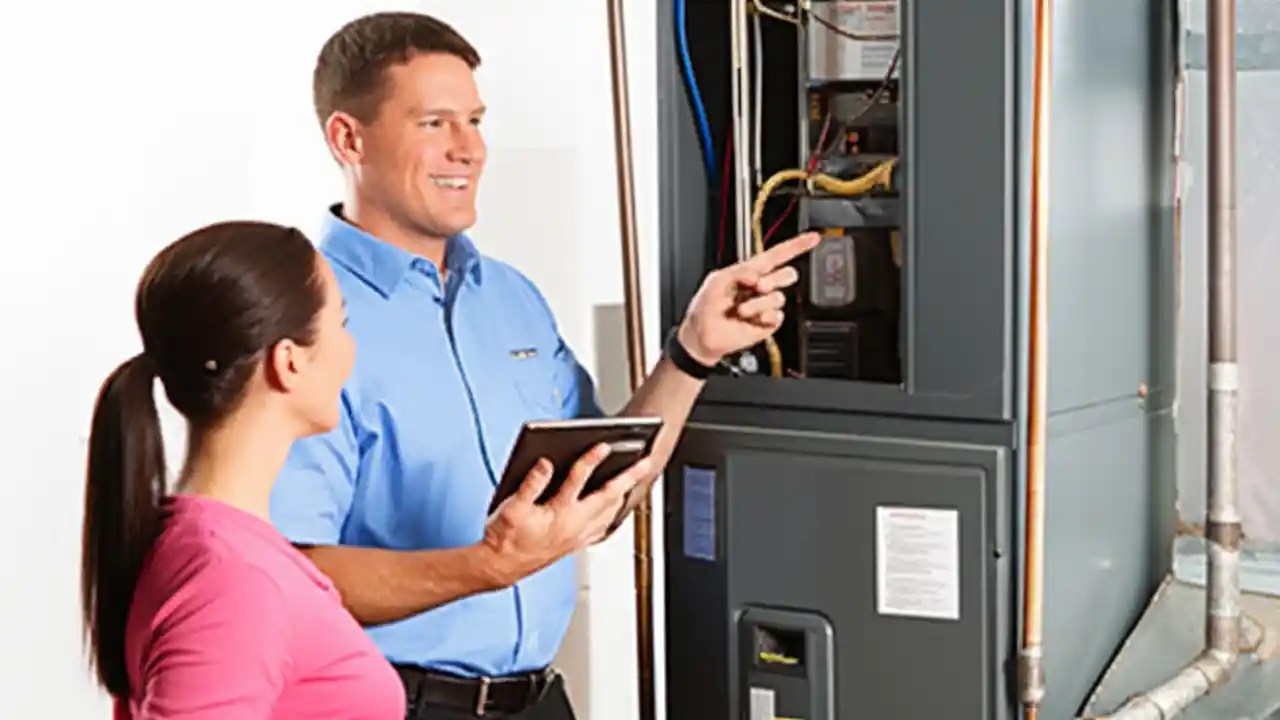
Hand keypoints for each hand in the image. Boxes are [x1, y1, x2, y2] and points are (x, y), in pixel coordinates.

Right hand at [482, 444, 652, 582]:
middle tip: (645, 463)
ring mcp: (578, 537)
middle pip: (608, 497)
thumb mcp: (511, 507)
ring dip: (624, 496)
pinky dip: (612, 516)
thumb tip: (545, 464)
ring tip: (634, 481)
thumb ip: (531, 484)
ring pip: (610, 514)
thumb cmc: (505, 538)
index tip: (604, 445)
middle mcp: (574, 526)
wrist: (501, 567)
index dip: (592, 460)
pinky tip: (614, 510)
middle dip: (628, 478)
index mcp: (559, 513)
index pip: (579, 480)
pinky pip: (602, 529)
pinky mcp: (575, 545)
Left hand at [676, 231, 820, 364]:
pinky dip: (763, 316)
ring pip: (779, 296)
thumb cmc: (705, 307)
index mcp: (750, 271)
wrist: (703, 336)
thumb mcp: (718, 280)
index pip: (777, 254)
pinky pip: (777, 315)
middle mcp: (761, 286)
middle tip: (758, 286)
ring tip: (741, 310)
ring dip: (758, 302)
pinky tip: (750, 319)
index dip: (796, 245)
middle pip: (786, 274)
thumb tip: (757, 274)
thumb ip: (740, 271)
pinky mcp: (767, 322)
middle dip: (775, 278)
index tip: (813, 237)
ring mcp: (765, 305)